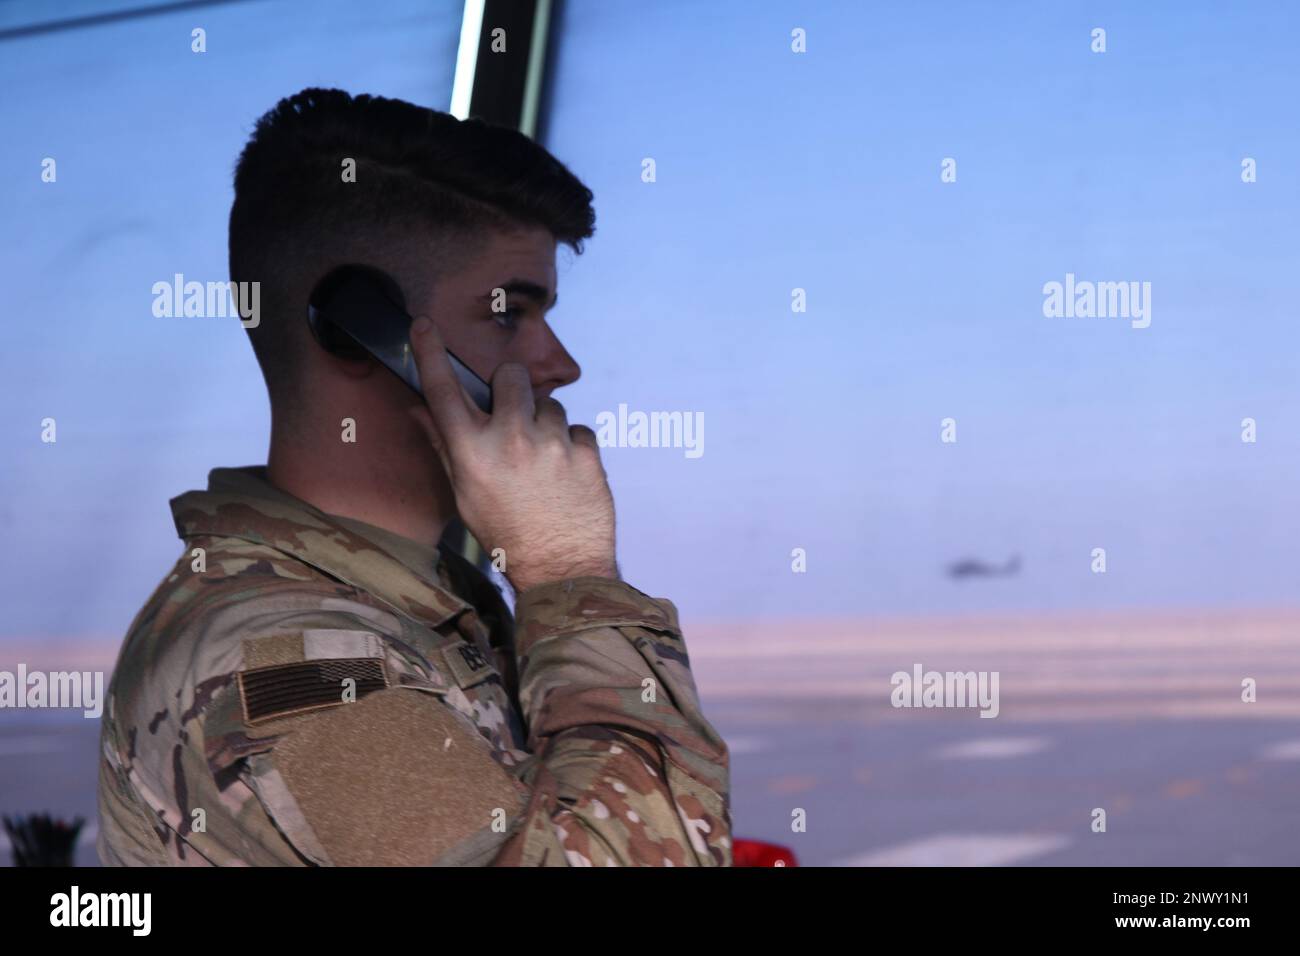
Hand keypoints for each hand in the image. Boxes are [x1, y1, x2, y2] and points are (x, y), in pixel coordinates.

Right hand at [407, 316, 617, 592]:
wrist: (562, 569)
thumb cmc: (507, 536)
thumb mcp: (465, 495)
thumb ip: (446, 447)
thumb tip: (420, 411)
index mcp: (472, 451)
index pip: (444, 390)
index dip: (431, 353)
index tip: (424, 326)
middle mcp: (510, 438)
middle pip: (512, 375)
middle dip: (513, 389)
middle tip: (515, 418)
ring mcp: (552, 442)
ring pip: (549, 405)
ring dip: (546, 424)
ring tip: (544, 462)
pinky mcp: (587, 452)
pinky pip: (579, 430)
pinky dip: (573, 447)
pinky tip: (567, 475)